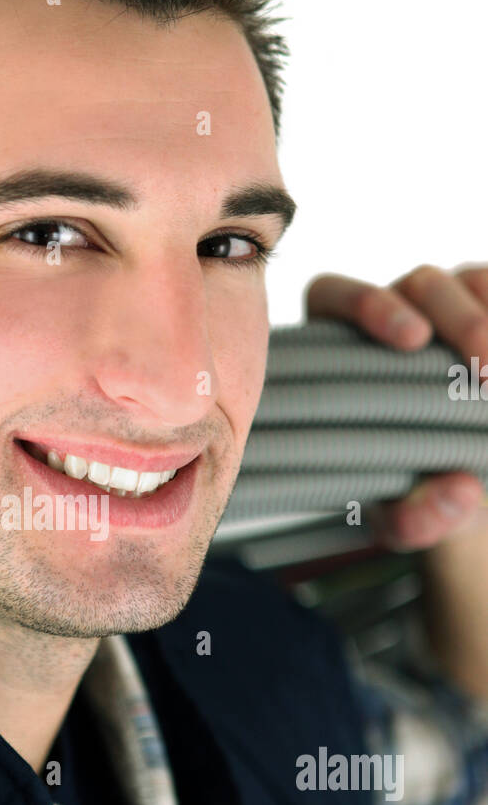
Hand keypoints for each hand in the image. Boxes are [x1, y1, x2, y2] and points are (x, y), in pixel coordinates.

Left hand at [303, 263, 487, 550]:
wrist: (466, 491)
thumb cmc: (417, 496)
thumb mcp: (412, 522)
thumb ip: (418, 518)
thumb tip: (458, 493)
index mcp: (344, 352)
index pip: (332, 296)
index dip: (366, 304)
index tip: (412, 339)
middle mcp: (395, 316)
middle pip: (420, 286)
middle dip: (460, 320)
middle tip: (486, 370)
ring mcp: (447, 306)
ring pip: (469, 282)